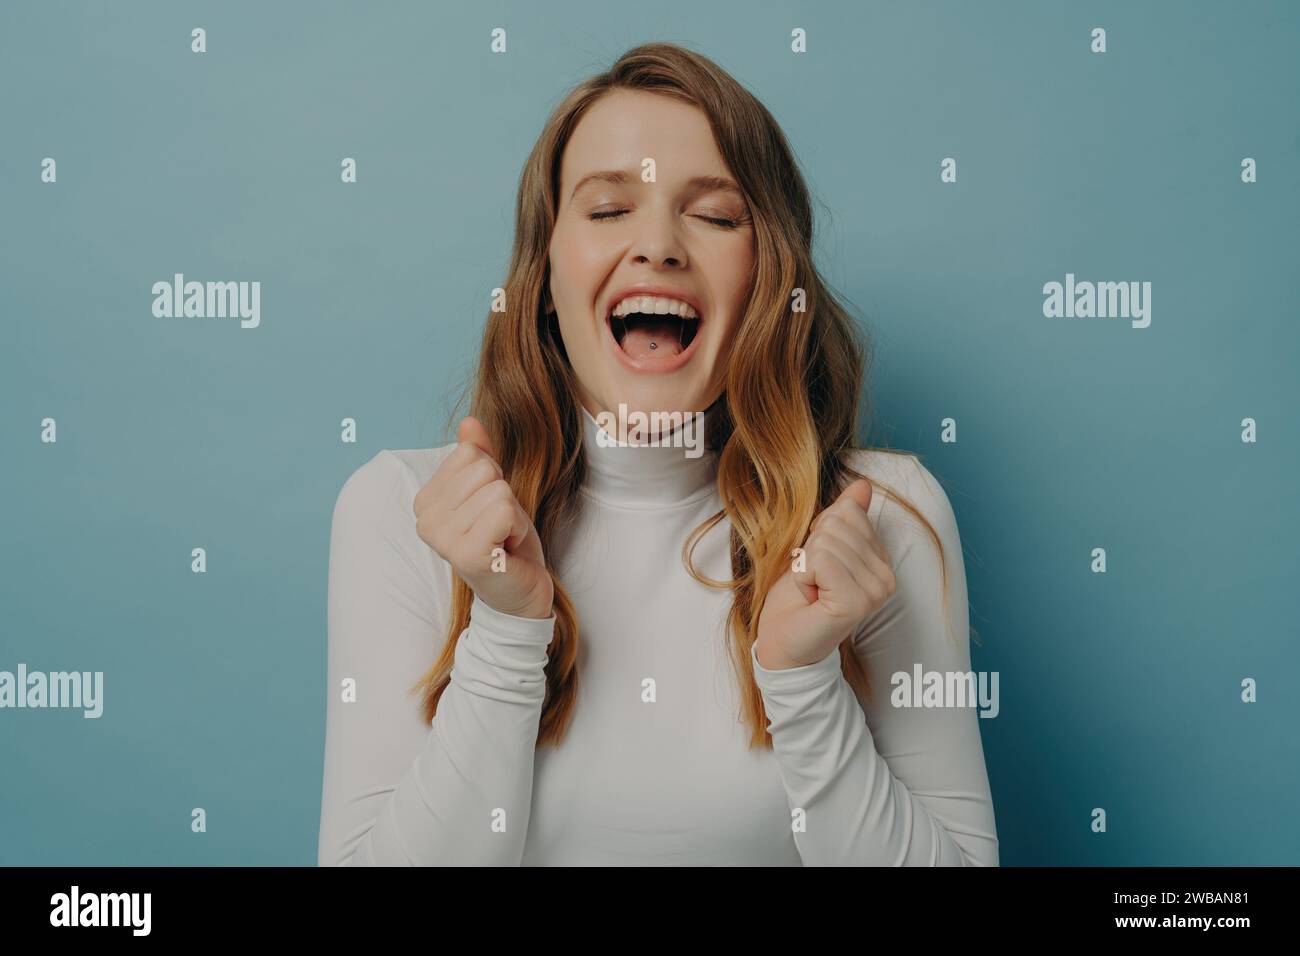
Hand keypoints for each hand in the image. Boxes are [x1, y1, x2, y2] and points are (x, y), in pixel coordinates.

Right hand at [413, 416, 553, 619]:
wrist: (520, 591)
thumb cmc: (504, 541)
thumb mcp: (492, 491)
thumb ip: (479, 456)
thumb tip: (469, 421)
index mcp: (425, 501)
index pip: (468, 453)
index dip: (493, 479)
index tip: (490, 512)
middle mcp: (425, 520)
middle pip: (484, 468)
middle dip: (505, 496)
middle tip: (500, 527)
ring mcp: (443, 539)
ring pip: (497, 488)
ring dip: (513, 514)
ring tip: (503, 539)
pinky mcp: (466, 553)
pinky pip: (504, 509)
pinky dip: (517, 527)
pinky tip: (507, 549)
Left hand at [754, 479, 894, 668]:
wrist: (782, 641)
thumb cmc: (799, 597)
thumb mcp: (819, 547)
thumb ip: (842, 518)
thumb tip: (861, 484)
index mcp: (881, 560)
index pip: (849, 512)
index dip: (820, 533)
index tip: (818, 566)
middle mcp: (887, 576)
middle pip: (836, 523)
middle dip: (811, 549)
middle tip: (814, 581)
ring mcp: (875, 591)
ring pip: (827, 541)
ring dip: (805, 565)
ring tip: (812, 591)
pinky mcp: (857, 602)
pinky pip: (821, 560)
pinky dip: (803, 576)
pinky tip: (811, 598)